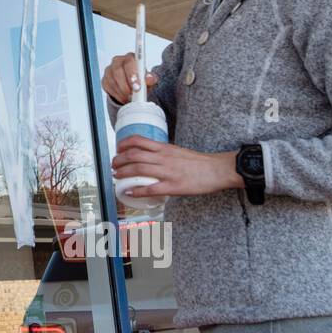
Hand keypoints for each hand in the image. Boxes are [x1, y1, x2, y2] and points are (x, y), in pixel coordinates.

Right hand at [102, 53, 156, 104]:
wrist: (132, 86)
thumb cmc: (140, 79)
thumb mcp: (148, 79)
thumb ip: (150, 78)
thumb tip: (149, 78)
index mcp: (130, 57)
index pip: (129, 62)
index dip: (132, 74)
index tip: (137, 85)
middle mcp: (118, 61)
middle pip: (118, 70)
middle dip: (125, 85)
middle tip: (132, 94)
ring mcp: (109, 70)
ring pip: (112, 81)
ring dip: (122, 92)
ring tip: (130, 97)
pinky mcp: (105, 80)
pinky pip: (108, 88)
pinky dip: (117, 95)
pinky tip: (123, 97)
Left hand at [111, 136, 240, 198]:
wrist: (217, 169)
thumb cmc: (199, 162)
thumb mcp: (177, 151)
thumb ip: (163, 153)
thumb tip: (149, 157)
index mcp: (164, 148)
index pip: (138, 140)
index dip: (123, 144)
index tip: (118, 149)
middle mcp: (163, 158)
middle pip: (134, 155)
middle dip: (119, 160)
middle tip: (114, 165)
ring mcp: (168, 172)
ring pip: (138, 170)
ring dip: (123, 173)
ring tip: (116, 176)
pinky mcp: (174, 186)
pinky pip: (150, 189)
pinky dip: (136, 190)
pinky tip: (129, 192)